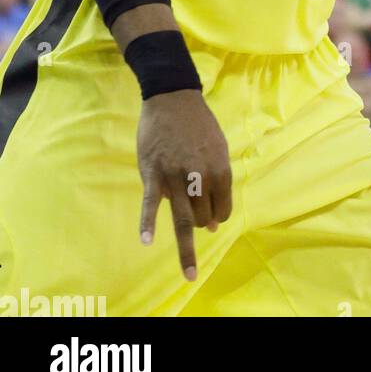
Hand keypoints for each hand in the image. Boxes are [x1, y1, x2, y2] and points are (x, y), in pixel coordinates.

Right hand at [137, 90, 232, 280]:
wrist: (173, 99)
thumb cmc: (199, 126)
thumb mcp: (218, 149)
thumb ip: (217, 184)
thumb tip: (212, 222)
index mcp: (220, 170)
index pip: (222, 210)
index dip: (216, 218)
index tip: (209, 218)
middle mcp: (200, 177)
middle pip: (201, 218)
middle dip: (198, 223)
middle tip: (192, 216)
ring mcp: (175, 177)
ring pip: (182, 219)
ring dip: (186, 248)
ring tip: (188, 272)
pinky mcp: (153, 174)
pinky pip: (150, 204)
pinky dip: (147, 223)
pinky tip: (146, 241)